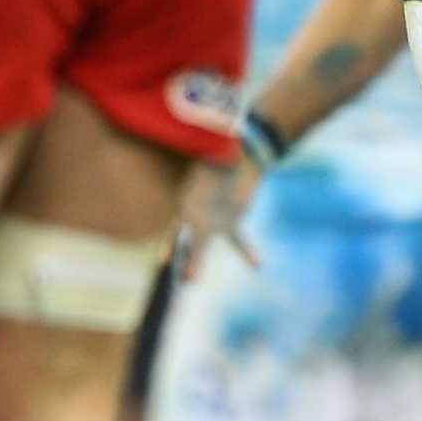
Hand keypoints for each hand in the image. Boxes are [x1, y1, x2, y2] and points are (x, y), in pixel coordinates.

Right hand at [172, 153, 263, 277]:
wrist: (234, 154)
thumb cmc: (220, 152)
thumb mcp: (218, 152)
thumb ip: (221, 152)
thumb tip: (230, 140)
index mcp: (189, 200)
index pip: (178, 225)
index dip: (172, 242)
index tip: (164, 260)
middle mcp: (197, 214)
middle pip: (190, 241)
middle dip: (189, 259)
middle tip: (188, 279)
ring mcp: (213, 220)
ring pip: (205, 245)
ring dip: (198, 261)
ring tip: (192, 280)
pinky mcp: (231, 222)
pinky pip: (238, 240)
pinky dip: (247, 251)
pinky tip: (258, 264)